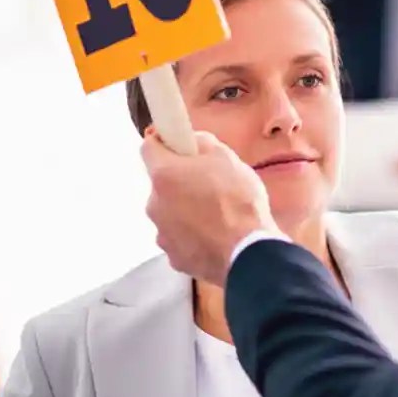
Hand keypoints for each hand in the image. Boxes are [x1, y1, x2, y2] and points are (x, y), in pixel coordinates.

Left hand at [142, 130, 281, 285]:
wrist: (250, 252)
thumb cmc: (240, 202)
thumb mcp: (228, 158)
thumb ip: (203, 143)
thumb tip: (192, 140)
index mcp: (164, 174)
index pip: (148, 147)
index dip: (164, 142)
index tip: (178, 144)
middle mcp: (154, 204)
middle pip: (161, 183)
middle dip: (180, 181)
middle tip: (209, 183)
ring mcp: (162, 233)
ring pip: (169, 212)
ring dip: (186, 209)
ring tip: (217, 215)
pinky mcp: (173, 256)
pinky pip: (179, 237)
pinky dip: (192, 235)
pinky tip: (216, 235)